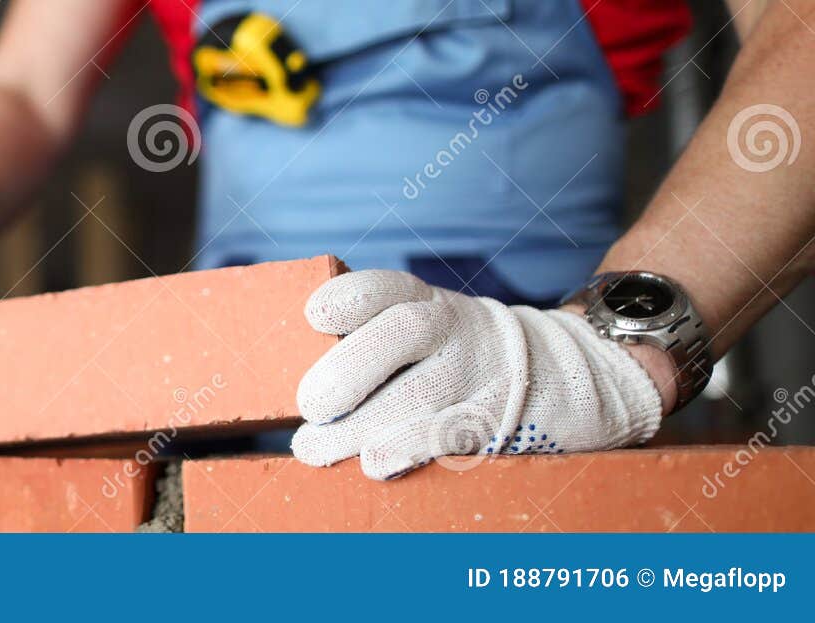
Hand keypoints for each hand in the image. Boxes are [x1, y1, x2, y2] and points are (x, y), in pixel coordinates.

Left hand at [292, 270, 662, 479]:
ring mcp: (482, 374)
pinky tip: (374, 463)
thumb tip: (302, 387)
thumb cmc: (468, 359)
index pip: (386, 288)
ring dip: (359, 426)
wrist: (574, 377)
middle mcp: (457, 329)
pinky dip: (407, 448)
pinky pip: (451, 434)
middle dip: (344, 372)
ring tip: (314, 448)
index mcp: (428, 302)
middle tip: (310, 405)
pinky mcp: (500, 420)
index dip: (347, 298)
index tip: (314, 316)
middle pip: (400, 334)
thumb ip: (372, 342)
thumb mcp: (431, 329)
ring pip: (417, 395)